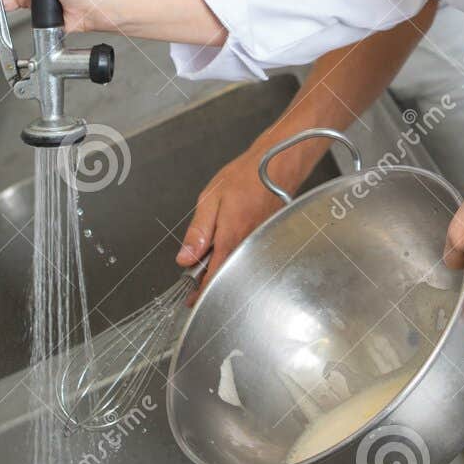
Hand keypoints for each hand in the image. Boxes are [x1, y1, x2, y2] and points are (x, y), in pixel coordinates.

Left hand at [177, 148, 286, 302]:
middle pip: (226, 274)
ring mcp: (260, 243)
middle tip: (195, 281)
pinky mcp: (268, 239)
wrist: (278, 164)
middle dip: (210, 281)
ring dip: (223, 269)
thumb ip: (198, 231)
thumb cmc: (247, 176)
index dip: (201, 292)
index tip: (191, 299)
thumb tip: (185, 258)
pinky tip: (230, 247)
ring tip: (210, 262)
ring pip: (238, 267)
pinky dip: (236, 258)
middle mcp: (248, 244)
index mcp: (230, 236)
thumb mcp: (210, 199)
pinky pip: (249, 256)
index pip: (214, 275)